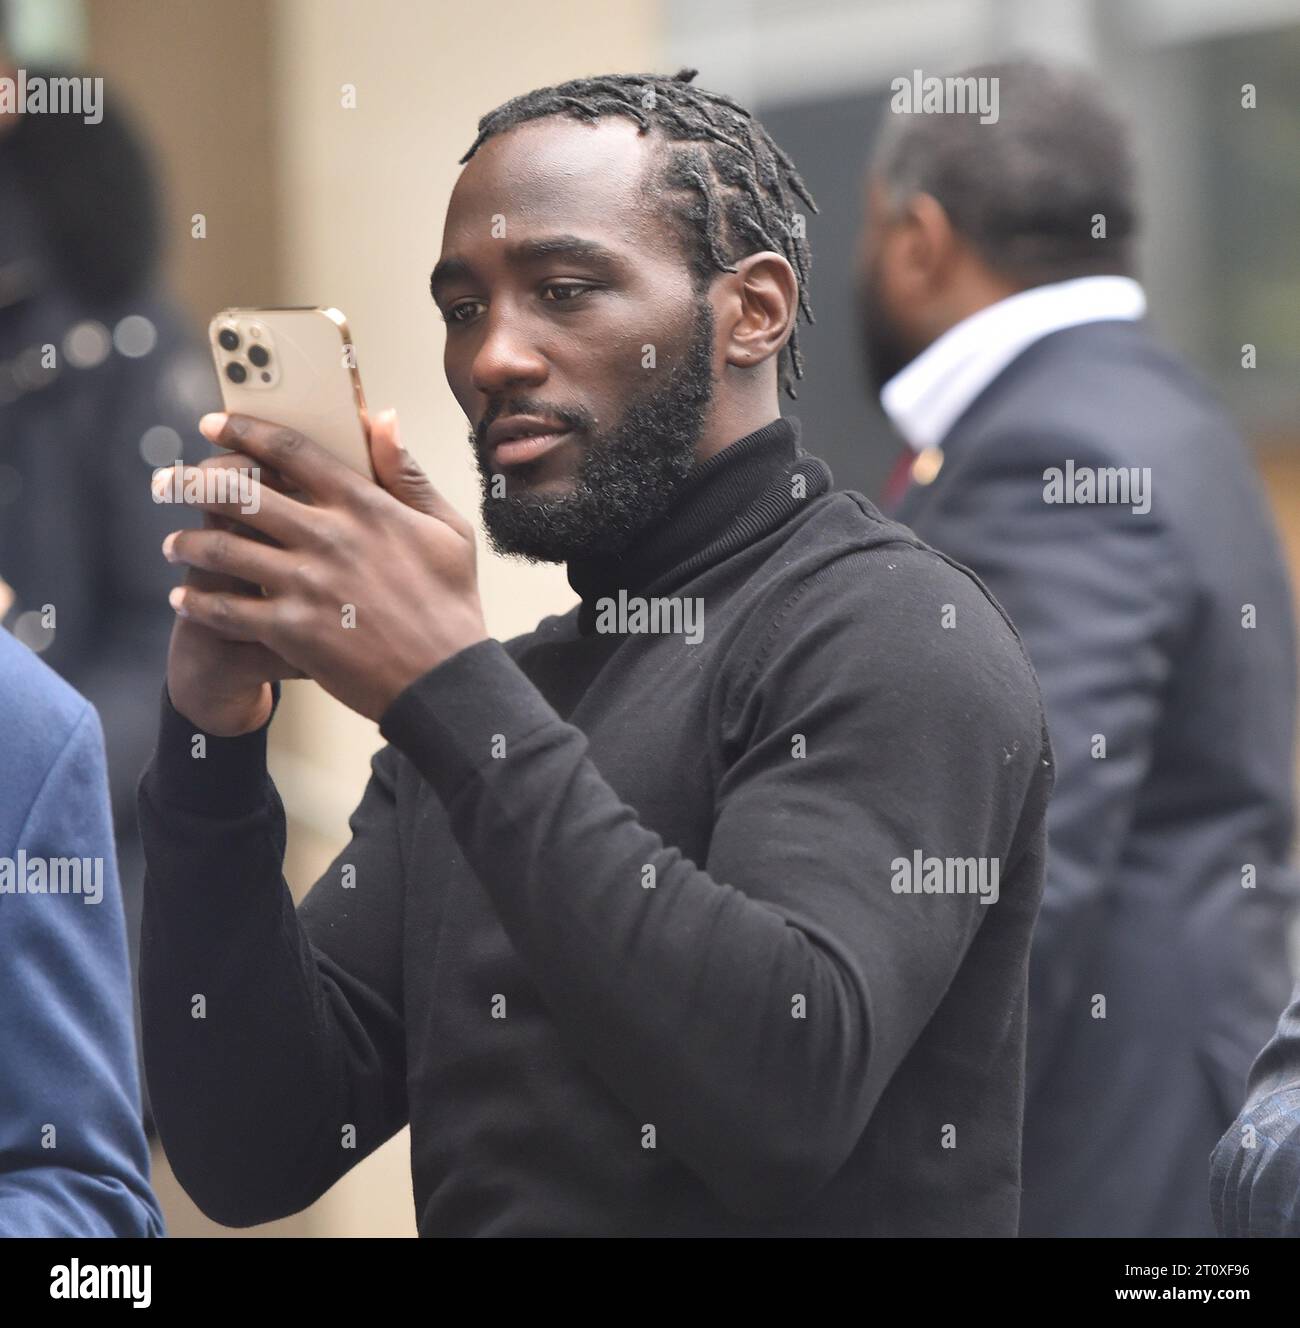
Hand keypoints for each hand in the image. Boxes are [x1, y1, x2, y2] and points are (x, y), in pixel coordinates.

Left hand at [158, 408, 487, 723]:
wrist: (445, 681)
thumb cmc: (452, 605)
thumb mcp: (448, 530)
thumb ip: (408, 474)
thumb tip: (383, 419)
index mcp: (364, 505)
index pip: (290, 450)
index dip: (244, 431)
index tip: (215, 426)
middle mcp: (327, 537)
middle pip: (237, 493)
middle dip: (191, 482)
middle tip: (167, 482)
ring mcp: (305, 584)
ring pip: (221, 549)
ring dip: (186, 544)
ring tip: (173, 545)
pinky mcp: (291, 630)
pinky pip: (225, 610)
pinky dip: (197, 602)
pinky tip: (184, 598)